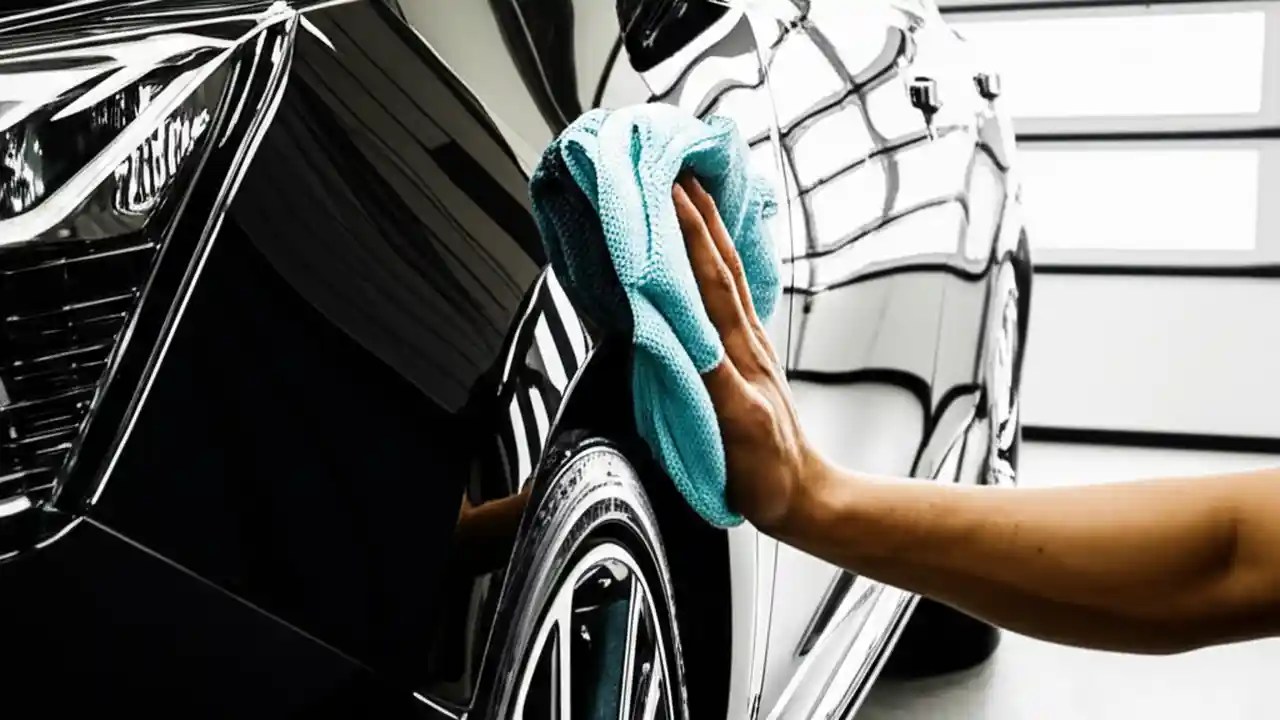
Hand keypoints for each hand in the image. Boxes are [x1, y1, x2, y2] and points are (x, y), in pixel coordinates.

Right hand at [672, 177, 820, 531]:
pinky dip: (717, 267)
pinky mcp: (750, 362)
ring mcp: (751, 350)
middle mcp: (746, 342)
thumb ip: (711, 379)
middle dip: (699, 215)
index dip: (691, 236)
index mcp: (738, 353)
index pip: (709, 281)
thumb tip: (686, 337)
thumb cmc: (768, 473)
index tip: (672, 191)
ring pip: (728, 276)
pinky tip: (711, 258)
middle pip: (720, 265)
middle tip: (679, 169)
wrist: (805, 497)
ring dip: (710, 232)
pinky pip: (732, 300)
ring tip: (695, 195)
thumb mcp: (737, 429)